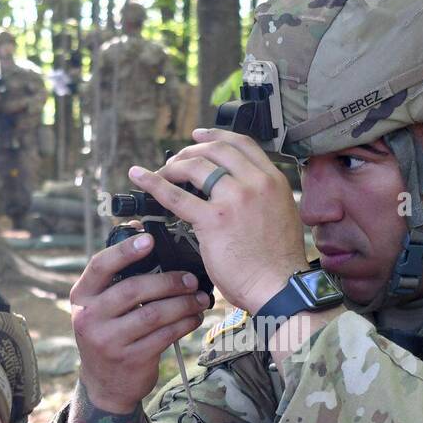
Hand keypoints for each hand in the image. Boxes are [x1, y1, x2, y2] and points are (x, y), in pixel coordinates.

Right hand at [68, 229, 211, 413]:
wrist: (105, 385)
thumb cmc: (108, 334)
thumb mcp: (100, 308)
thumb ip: (116, 280)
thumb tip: (145, 237)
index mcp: (81, 298)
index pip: (100, 267)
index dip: (125, 251)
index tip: (149, 240)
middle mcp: (90, 318)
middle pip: (134, 289)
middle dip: (169, 281)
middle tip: (191, 278)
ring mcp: (109, 341)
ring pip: (154, 313)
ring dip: (183, 303)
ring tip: (200, 298)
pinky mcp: (131, 359)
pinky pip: (165, 335)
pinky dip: (185, 323)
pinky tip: (194, 317)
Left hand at [128, 128, 309, 311]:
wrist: (280, 287)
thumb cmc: (279, 262)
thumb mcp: (282, 215)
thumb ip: (263, 198)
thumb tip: (239, 193)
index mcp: (273, 181)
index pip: (242, 144)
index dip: (217, 135)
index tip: (199, 136)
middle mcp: (256, 184)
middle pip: (216, 150)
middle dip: (191, 151)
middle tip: (176, 161)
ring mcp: (235, 199)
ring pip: (196, 166)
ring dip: (174, 166)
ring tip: (162, 173)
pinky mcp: (213, 220)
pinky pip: (176, 196)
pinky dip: (153, 183)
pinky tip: (140, 177)